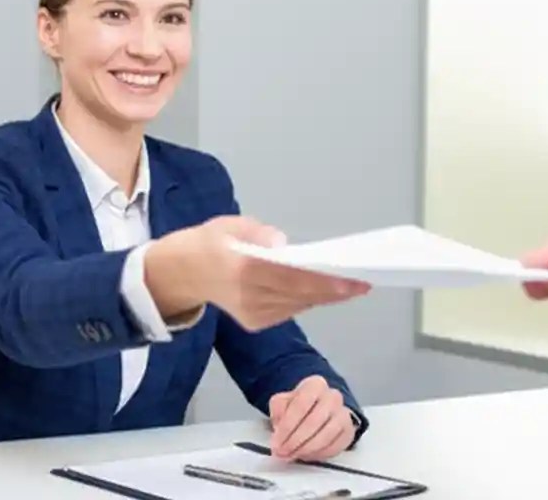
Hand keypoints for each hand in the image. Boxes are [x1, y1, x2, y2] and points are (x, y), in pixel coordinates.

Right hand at [144, 216, 370, 331]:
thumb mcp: (230, 224)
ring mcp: (252, 313)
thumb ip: (257, 232)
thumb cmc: (211, 242)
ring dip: (327, 296)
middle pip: (300, 295)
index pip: (290, 277)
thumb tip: (282, 244)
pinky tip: (328, 290)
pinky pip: (290, 310)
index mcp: (241, 269)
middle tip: (365, 280)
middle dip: (335, 289)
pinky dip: (309, 299)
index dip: (322, 281)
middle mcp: (248, 296)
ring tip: (354, 285)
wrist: (182, 273)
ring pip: (299, 305)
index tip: (350, 281)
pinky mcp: (254, 323)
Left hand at [269, 375, 355, 461]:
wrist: (319, 408)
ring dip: (306, 449)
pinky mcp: (348, 431)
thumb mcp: (283, 402)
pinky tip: (307, 455)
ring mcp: (343, 413)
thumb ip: (279, 409)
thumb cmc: (300, 406)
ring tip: (293, 455)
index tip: (276, 441)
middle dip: (295, 440)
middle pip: (314, 421)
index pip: (301, 405)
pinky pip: (336, 446)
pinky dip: (319, 454)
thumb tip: (279, 426)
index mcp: (315, 385)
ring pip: (326, 435)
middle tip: (282, 452)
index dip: (287, 426)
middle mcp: (333, 397)